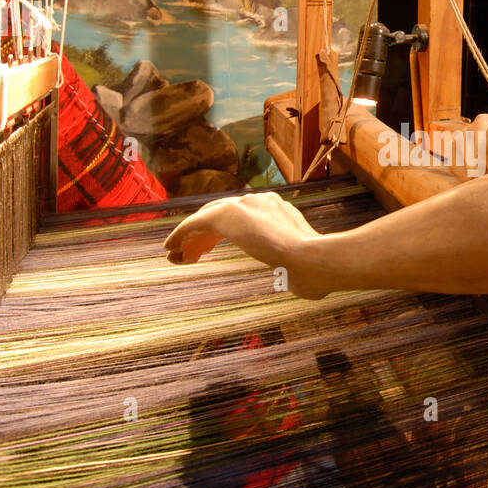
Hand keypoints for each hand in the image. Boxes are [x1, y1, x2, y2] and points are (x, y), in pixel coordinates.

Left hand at [163, 192, 329, 297]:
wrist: (313, 259)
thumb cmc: (317, 272)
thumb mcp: (307, 269)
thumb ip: (301, 272)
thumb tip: (306, 286)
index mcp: (280, 211)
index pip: (244, 216)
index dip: (226, 232)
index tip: (213, 248)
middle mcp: (261, 201)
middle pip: (222, 213)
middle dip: (205, 233)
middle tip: (194, 253)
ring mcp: (245, 205)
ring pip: (206, 217)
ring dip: (189, 237)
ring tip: (177, 257)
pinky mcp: (228, 214)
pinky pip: (194, 222)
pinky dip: (180, 234)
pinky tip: (170, 249)